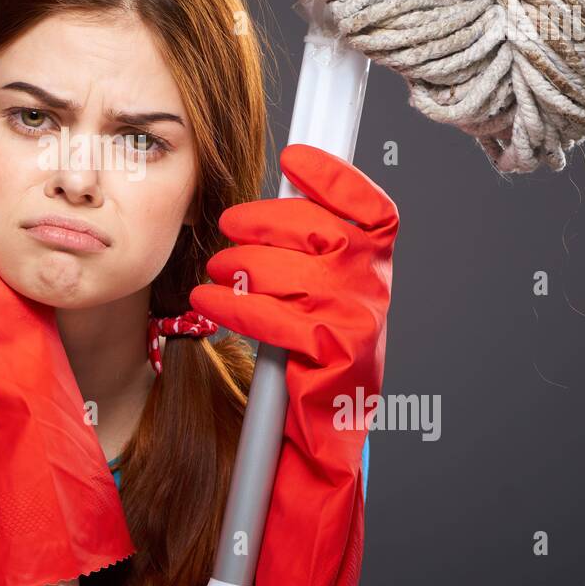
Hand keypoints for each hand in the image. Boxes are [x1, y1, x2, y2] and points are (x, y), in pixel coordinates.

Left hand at [190, 143, 398, 585]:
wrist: (321, 427)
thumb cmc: (310, 348)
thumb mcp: (319, 290)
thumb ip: (309, 244)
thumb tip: (275, 193)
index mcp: (376, 265)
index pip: (371, 207)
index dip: (335, 177)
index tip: (293, 158)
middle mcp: (375, 289)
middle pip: (318, 231)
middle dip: (262, 222)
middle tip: (228, 227)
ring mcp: (357, 321)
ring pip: (290, 272)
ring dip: (239, 265)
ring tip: (213, 270)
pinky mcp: (330, 355)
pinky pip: (275, 316)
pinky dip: (233, 305)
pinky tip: (208, 300)